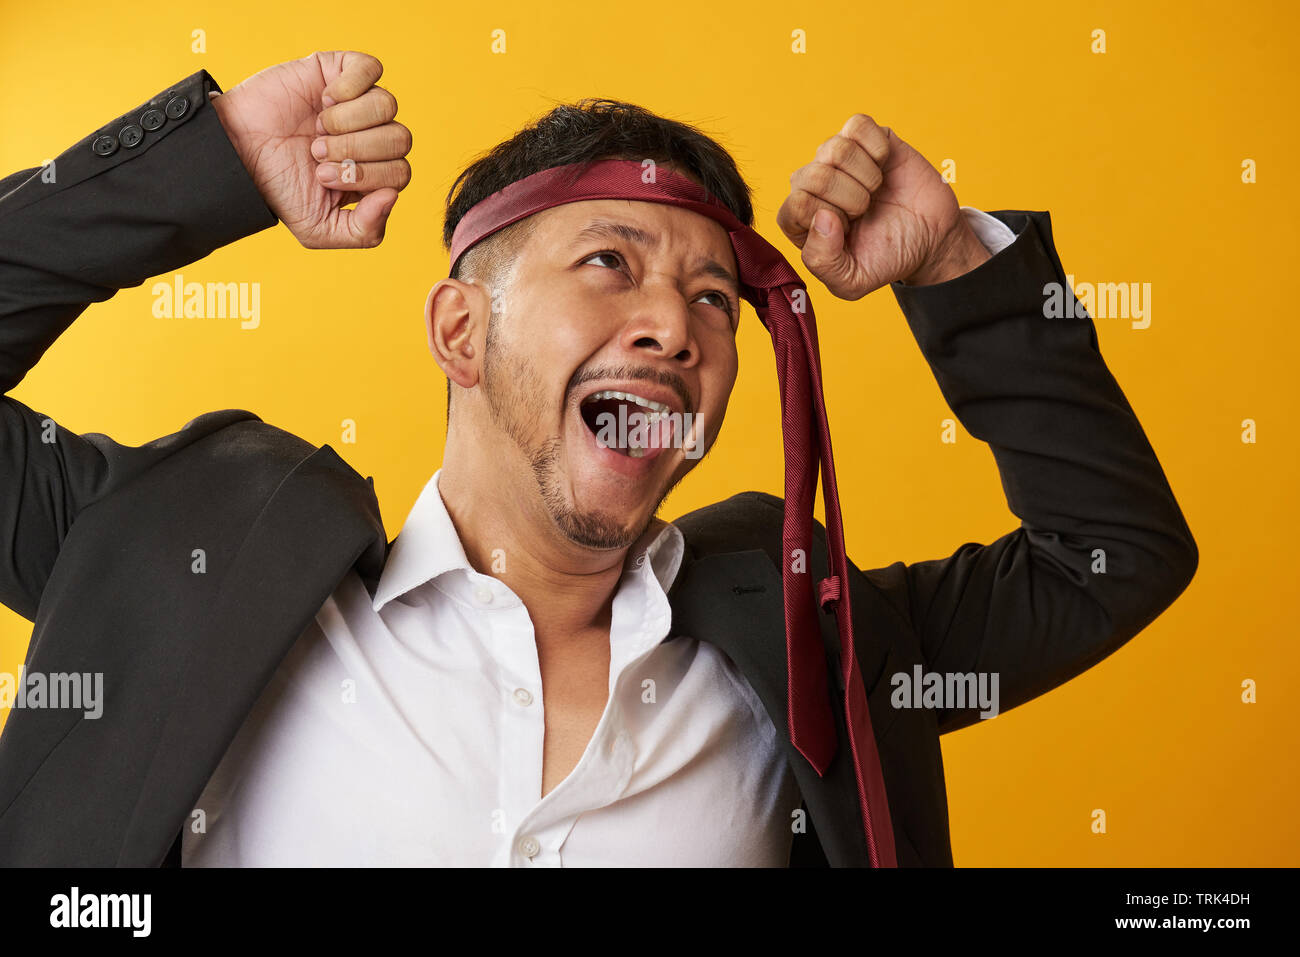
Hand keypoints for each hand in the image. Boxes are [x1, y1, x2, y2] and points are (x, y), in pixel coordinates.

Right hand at [210, 50, 411, 248]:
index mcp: (374, 172)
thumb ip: (364, 231)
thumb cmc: (276, 187)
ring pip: (388, 105)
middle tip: (317, 153)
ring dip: (348, 123)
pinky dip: (349, 87)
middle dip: (356, 151)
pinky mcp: (341, 70)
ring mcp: (359, 102)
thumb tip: (392, 196)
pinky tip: (323, 100)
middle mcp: (373, 136)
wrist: (235, 150)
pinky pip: (372, 68)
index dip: (366, 176)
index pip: (400, 172)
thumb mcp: (319, 229)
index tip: (323, 176)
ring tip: (317, 130)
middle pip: (401, 139)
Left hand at [776, 114, 989, 297]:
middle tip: (866, 210)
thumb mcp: (851, 282)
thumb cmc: (886, 258)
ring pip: (836, 149)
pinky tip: (884, 165)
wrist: (930, 238)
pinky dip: (877, 148)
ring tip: (876, 190)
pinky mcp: (864, 137)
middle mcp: (812, 184)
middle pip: (815, 176)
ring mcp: (836, 158)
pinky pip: (858, 125)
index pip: (796, 205)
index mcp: (800, 219)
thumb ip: (824, 263)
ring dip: (866, 176)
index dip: (830, 217)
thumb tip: (821, 218)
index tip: (851, 227)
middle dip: (851, 199)